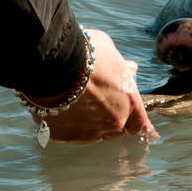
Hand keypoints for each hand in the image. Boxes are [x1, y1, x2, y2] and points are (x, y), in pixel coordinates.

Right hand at [27, 29, 157, 143]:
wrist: (51, 65)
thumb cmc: (84, 55)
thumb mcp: (110, 54)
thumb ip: (121, 67)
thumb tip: (130, 70)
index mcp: (128, 103)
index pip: (140, 125)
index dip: (135, 122)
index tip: (132, 120)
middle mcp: (112, 122)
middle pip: (116, 130)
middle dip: (109, 118)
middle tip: (95, 101)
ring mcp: (87, 133)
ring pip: (92, 134)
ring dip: (87, 123)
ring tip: (74, 103)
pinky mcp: (63, 136)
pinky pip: (68, 134)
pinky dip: (65, 124)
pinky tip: (58, 108)